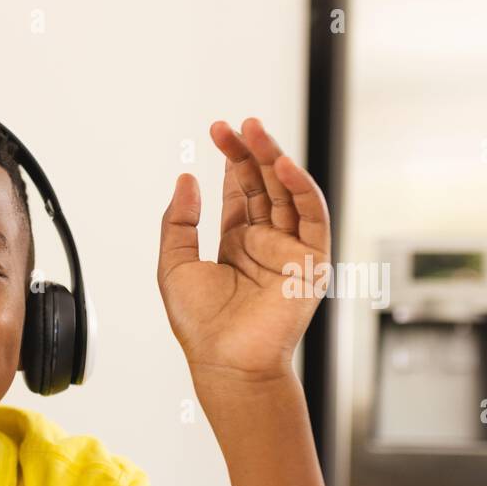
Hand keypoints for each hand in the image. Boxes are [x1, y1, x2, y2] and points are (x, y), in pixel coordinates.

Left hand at [156, 118, 330, 388]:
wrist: (224, 361)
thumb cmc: (199, 324)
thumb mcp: (174, 263)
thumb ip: (179, 221)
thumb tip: (186, 179)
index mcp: (237, 242)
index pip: (241, 190)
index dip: (232, 160)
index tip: (218, 131)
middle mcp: (266, 242)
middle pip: (264, 185)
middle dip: (251, 152)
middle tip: (235, 124)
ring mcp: (290, 249)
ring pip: (287, 192)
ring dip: (274, 159)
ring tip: (255, 130)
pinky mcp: (311, 261)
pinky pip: (311, 216)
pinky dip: (301, 188)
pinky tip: (282, 164)